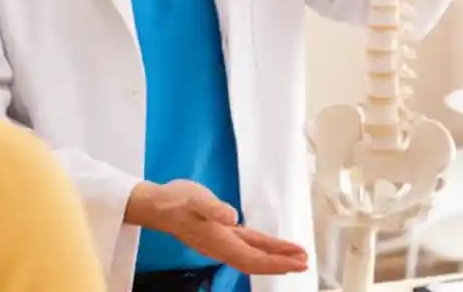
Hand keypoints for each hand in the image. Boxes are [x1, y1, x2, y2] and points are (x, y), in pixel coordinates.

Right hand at [125, 180, 308, 275]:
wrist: (157, 204)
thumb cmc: (176, 200)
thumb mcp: (196, 198)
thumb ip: (213, 208)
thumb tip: (231, 217)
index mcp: (220, 242)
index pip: (254, 258)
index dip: (277, 262)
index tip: (297, 261)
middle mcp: (223, 247)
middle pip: (257, 261)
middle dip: (281, 264)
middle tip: (305, 262)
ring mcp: (222, 242)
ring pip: (254, 254)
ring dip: (276, 256)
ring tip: (297, 256)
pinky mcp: (222, 233)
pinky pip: (249, 244)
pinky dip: (265, 247)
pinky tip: (274, 246)